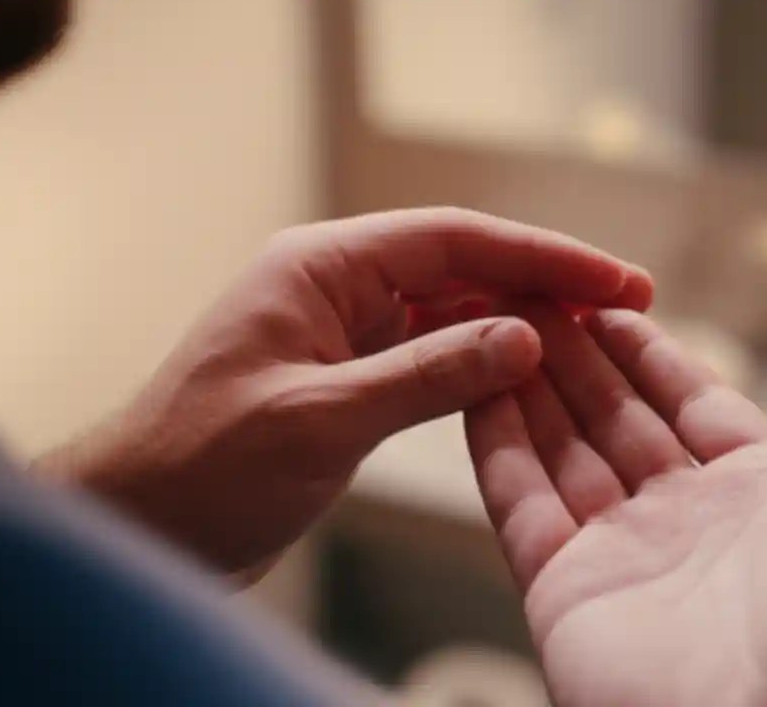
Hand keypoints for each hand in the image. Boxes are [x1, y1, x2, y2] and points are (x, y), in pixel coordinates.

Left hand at [36, 208, 651, 580]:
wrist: (140, 526)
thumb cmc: (202, 467)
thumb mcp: (321, 419)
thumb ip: (426, 374)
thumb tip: (525, 335)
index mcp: (321, 268)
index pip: (455, 241)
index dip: (544, 256)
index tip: (615, 278)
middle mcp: (335, 288)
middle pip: (461, 268)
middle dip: (542, 286)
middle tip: (626, 309)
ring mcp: (342, 333)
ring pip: (451, 313)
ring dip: (518, 325)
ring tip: (594, 343)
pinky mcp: (346, 380)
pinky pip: (429, 358)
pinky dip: (480, 367)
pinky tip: (527, 380)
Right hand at [465, 305, 766, 705]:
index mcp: (766, 498)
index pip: (694, 400)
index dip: (650, 350)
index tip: (607, 298)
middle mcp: (688, 523)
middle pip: (619, 416)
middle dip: (579, 354)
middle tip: (537, 291)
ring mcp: (622, 557)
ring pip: (563, 448)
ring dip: (532, 383)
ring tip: (501, 318)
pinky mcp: (564, 592)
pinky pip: (520, 500)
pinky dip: (496, 442)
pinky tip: (477, 382)